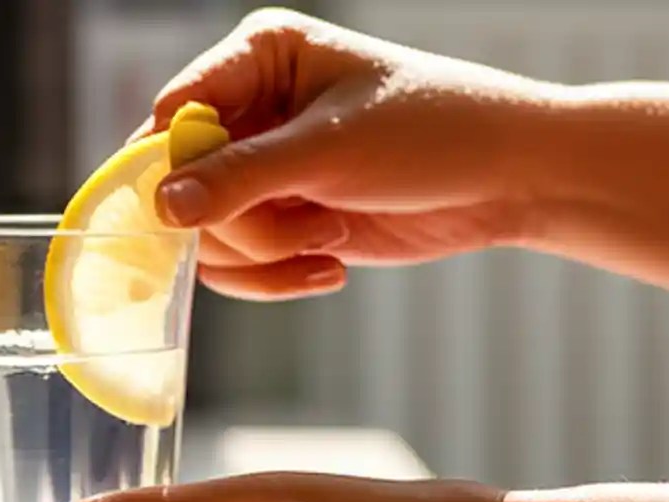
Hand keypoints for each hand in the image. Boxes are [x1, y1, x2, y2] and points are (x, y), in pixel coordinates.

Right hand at [131, 8, 562, 300]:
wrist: (507, 179)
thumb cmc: (432, 133)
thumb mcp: (331, 150)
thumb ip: (240, 178)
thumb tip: (161, 207)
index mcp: (257, 57)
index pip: (172, 113)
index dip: (172, 167)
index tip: (194, 213)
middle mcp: (249, 109)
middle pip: (180, 182)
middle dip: (238, 222)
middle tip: (307, 225)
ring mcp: (259, 168)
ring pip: (205, 232)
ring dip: (264, 253)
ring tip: (329, 239)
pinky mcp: (277, 218)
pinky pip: (235, 263)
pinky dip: (273, 277)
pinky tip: (330, 268)